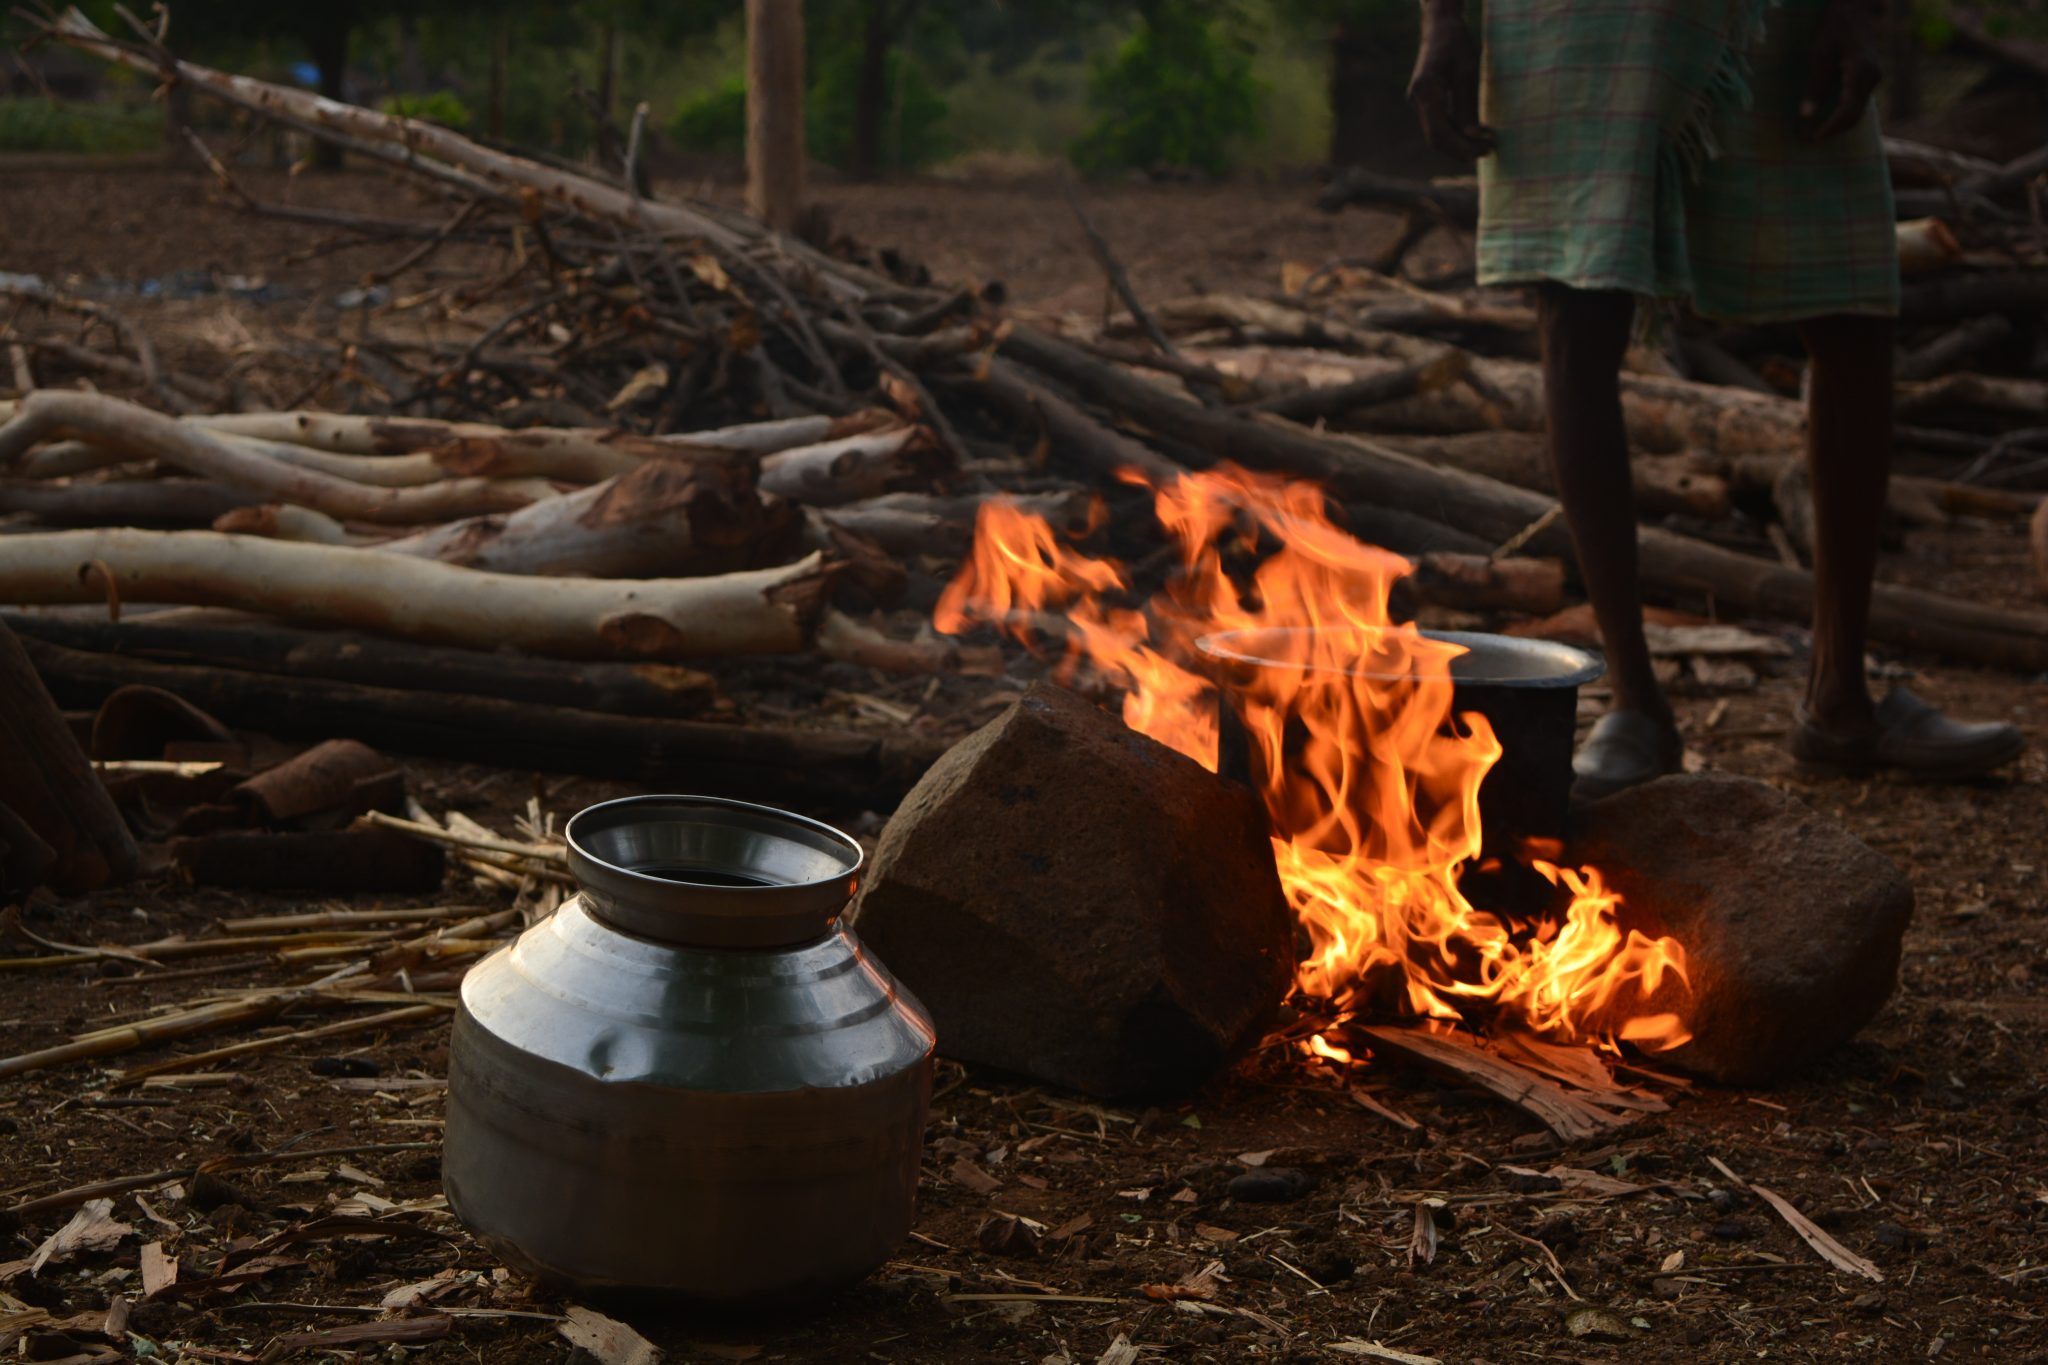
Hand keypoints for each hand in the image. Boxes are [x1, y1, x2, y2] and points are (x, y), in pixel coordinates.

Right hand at [1407, 3, 1495, 161]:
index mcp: (1425, 90)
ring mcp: (1417, 102)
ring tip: (1485, 145)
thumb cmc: (1456, 42)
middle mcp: (1416, 99)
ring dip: (1460, 143)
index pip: (1439, 131)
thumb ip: (1466, 105)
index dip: (1461, 147)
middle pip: (1435, 138)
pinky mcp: (1424, 102)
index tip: (1484, 151)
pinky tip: (1475, 133)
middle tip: (1489, 151)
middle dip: (1461, 150)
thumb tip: (1472, 137)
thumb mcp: (1467, 70)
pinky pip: (1438, 125)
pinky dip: (1456, 133)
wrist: (1439, 26)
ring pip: (1436, 134)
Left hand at [1802, 0, 1884, 140]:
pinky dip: (1842, 114)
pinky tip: (1825, 119)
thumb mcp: (1819, 54)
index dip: (1830, 128)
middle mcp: (1872, 77)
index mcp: (1861, 71)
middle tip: (1807, 141)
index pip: (1847, 110)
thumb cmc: (1834, 27)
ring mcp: (1873, 77)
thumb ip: (1815, 85)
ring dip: (1837, 125)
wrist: (1854, 8)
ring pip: (1857, 111)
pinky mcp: (1869, 77)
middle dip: (1832, 131)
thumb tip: (1807, 114)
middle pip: (1854, 115)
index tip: (1812, 138)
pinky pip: (1857, 102)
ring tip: (1813, 134)